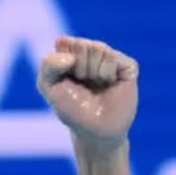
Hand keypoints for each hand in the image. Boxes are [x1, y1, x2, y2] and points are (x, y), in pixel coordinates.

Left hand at [36, 36, 138, 155]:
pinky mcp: (127, 66)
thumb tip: (71, 55)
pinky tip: (109, 84)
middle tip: (82, 84)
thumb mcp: (49, 86)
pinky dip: (106, 73)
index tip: (64, 80)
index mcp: (72, 52)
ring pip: (99, 48)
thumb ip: (48, 64)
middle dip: (78, 68)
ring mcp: (111, 58)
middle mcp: (92, 52)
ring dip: (92, 72)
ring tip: (96, 85)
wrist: (95, 131)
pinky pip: (113, 58)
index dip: (62, 64)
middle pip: (82, 45)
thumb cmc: (71, 109)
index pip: (64, 43)